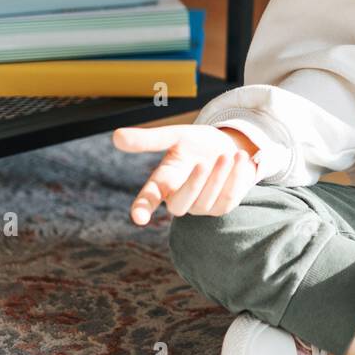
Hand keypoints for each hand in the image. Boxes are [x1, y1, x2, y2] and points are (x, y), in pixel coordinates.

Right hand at [112, 123, 260, 225]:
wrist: (229, 145)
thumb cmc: (197, 143)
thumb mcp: (175, 136)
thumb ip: (149, 139)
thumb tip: (115, 136)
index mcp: (163, 181)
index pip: (148, 199)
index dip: (142, 208)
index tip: (138, 217)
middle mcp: (179, 198)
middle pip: (179, 206)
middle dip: (193, 186)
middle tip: (202, 163)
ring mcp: (201, 206)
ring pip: (206, 202)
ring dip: (218, 178)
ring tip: (228, 154)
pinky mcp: (222, 207)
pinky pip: (227, 200)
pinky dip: (234, 179)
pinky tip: (239, 158)